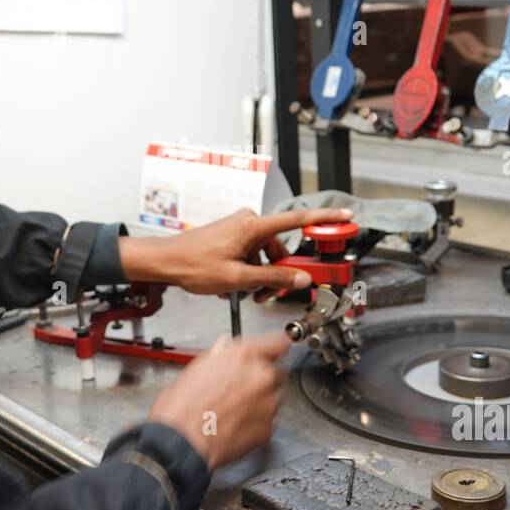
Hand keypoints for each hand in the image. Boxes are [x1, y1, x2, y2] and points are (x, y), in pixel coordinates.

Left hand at [118, 207, 353, 297]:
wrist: (165, 261)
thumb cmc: (193, 265)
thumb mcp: (238, 278)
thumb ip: (272, 278)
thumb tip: (299, 278)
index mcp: (253, 226)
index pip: (297, 219)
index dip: (324, 217)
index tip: (344, 216)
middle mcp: (248, 222)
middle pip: (280, 248)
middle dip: (277, 273)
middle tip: (267, 293)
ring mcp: (239, 229)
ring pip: (265, 255)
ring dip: (260, 276)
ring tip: (244, 292)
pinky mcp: (232, 237)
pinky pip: (252, 255)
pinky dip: (249, 271)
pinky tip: (233, 285)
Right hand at [148, 332, 289, 469]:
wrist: (181, 440)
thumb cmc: (183, 406)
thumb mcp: (196, 369)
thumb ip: (220, 355)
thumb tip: (224, 349)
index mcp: (244, 356)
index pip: (278, 343)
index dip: (276, 348)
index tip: (276, 351)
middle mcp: (261, 376)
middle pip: (275, 373)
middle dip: (261, 380)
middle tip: (238, 390)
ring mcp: (268, 404)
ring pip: (271, 399)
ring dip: (258, 403)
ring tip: (232, 411)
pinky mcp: (268, 428)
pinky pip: (266, 422)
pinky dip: (255, 424)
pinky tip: (235, 426)